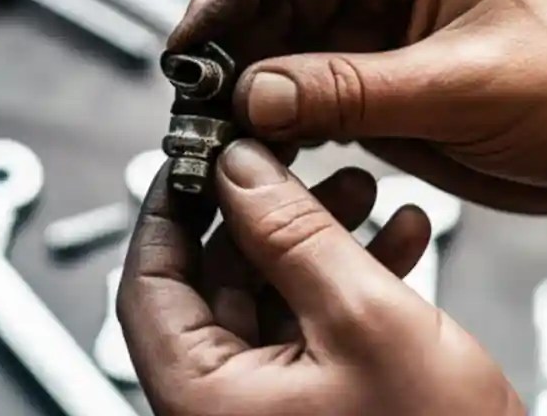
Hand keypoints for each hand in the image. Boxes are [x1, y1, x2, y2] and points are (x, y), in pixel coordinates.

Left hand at [119, 140, 521, 415]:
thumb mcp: (364, 320)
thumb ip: (295, 233)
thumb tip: (239, 169)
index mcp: (204, 397)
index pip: (149, 283)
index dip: (172, 208)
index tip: (199, 156)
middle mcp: (225, 407)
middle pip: (214, 284)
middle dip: (265, 214)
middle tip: (292, 161)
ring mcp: (272, 410)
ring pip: (272, 299)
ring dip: (316, 240)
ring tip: (361, 190)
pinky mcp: (318, 409)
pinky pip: (313, 329)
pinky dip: (349, 280)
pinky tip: (397, 239)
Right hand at [168, 0, 546, 214]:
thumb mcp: (465, 85)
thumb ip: (354, 89)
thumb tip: (255, 93)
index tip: (196, 34)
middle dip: (228, 41)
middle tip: (192, 93)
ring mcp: (370, 32)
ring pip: (274, 46)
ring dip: (241, 85)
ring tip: (213, 127)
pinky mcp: (369, 84)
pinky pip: (297, 92)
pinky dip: (271, 119)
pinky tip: (255, 145)